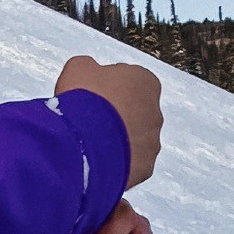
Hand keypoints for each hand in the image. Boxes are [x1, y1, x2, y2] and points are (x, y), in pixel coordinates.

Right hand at [55, 55, 161, 186]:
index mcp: (145, 81)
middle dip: (115, 116)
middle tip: (90, 121)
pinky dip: (116, 163)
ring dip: (116, 141)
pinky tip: (96, 160)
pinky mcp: (145, 167)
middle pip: (134, 112)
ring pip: (133, 140)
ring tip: (90, 144)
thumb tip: (88, 70)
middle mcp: (155, 111)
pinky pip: (130, 164)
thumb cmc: (85, 101)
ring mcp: (152, 142)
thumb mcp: (78, 68)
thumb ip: (89, 66)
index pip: (130, 82)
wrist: (84, 141)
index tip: (92, 95)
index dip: (108, 88)